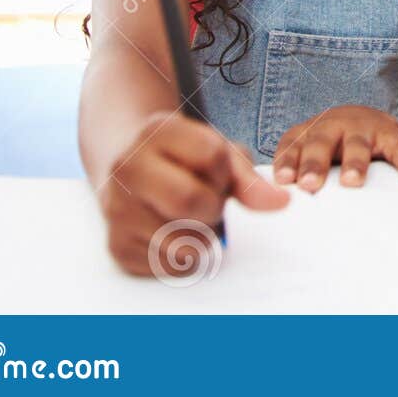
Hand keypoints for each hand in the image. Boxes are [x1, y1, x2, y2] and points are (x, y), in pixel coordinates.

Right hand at [98, 110, 288, 276]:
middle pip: (192, 201)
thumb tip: (281, 202)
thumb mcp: (217, 153)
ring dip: (200, 236)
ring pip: (182, 241)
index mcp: (158, 131)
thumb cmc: (182, 161)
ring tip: (188, 217)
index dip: (225, 171)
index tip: (216, 174)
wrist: (128, 172)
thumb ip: (250, 178)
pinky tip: (171, 233)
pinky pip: (169, 265)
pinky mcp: (117, 246)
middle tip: (207, 201)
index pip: (212, 155)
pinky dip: (183, 256)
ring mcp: (117, 208)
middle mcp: (128, 166)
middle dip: (213, 207)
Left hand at [273, 105, 397, 190]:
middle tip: (311, 183)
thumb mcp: (311, 156)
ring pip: (355, 144)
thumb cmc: (332, 149)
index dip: (287, 162)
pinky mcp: (389, 133)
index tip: (284, 180)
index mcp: (308, 133)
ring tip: (352, 181)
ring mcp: (362, 127)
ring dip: (353, 163)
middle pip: (320, 142)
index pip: (292, 146)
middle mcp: (332, 125)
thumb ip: (298, 176)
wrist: (367, 119)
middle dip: (315, 162)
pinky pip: (397, 147)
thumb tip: (278, 207)